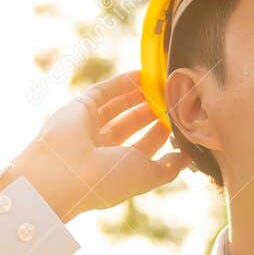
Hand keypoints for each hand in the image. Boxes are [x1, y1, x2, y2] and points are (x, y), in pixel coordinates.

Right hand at [10, 69, 191, 221]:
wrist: (65, 172)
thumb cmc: (107, 180)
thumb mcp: (147, 176)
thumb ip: (168, 167)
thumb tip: (187, 158)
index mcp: (115, 169)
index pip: (143, 146)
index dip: (162, 132)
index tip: (181, 119)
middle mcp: (100, 148)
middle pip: (131, 123)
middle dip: (153, 111)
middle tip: (175, 98)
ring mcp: (88, 127)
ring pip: (118, 106)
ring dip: (141, 94)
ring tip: (164, 84)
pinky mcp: (79, 107)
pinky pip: (104, 91)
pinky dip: (123, 82)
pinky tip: (144, 74)